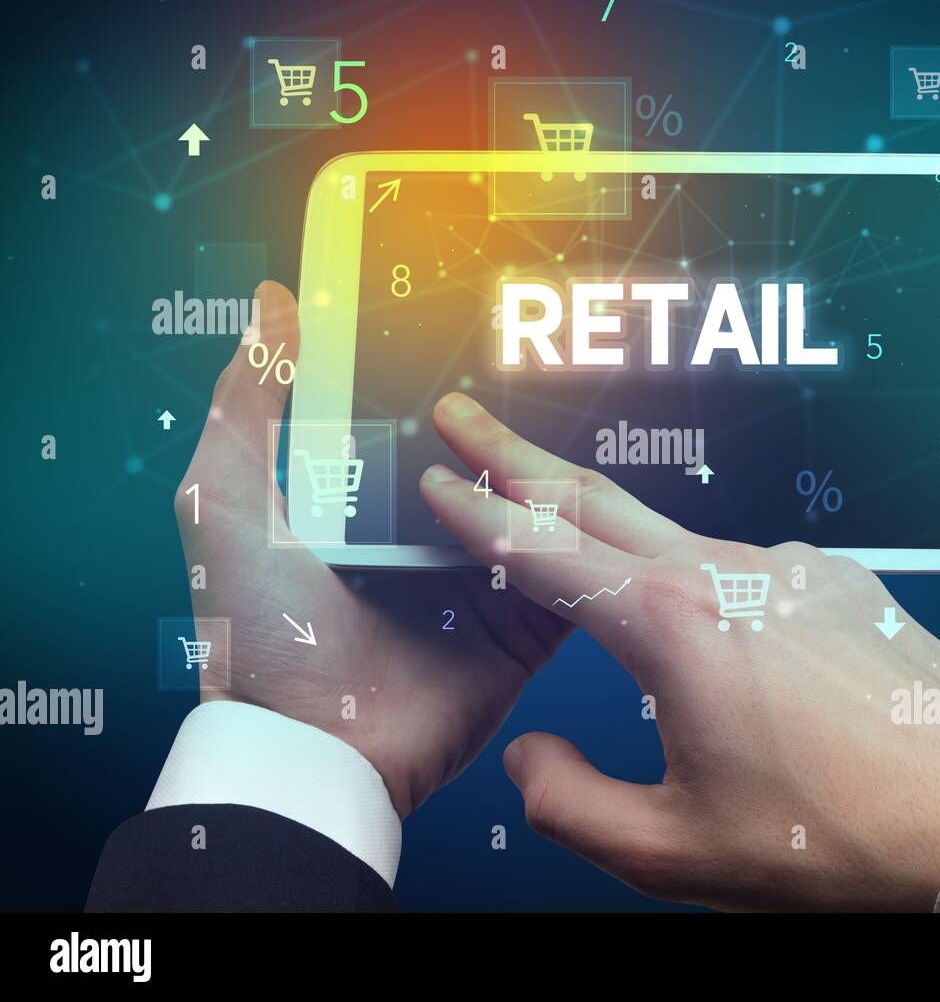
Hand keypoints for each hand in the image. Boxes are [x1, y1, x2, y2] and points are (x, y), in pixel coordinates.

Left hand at [176, 283, 569, 817]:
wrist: (313, 748)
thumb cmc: (255, 628)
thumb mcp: (224, 500)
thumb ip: (247, 404)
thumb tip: (274, 301)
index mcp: (367, 505)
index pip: (420, 426)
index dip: (440, 378)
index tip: (470, 313)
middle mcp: (429, 540)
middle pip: (488, 465)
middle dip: (512, 423)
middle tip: (546, 360)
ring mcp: (483, 587)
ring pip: (538, 513)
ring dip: (556, 476)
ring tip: (577, 421)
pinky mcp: (525, 632)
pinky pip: (571, 578)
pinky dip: (589, 547)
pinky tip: (604, 505)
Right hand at [419, 393, 939, 909]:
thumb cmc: (840, 835)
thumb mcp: (674, 850)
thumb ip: (570, 803)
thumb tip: (529, 760)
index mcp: (673, 626)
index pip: (545, 552)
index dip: (478, 514)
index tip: (438, 480)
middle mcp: (728, 571)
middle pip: (595, 497)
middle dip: (516, 456)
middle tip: (464, 418)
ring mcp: (787, 563)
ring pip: (669, 532)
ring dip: (605, 523)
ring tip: (569, 526)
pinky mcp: (835, 575)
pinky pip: (742, 564)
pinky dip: (697, 575)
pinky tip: (706, 620)